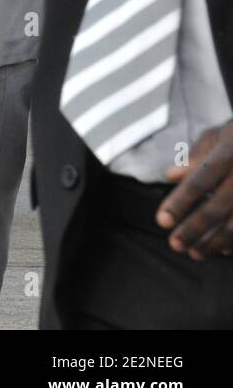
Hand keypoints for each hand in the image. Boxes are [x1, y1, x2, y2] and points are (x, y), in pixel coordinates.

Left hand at [159, 121, 232, 258]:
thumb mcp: (218, 134)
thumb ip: (195, 155)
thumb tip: (171, 175)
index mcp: (230, 151)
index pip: (200, 181)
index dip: (180, 202)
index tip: (162, 221)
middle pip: (218, 207)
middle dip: (194, 229)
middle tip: (175, 244)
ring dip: (215, 242)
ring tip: (195, 253)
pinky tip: (223, 250)